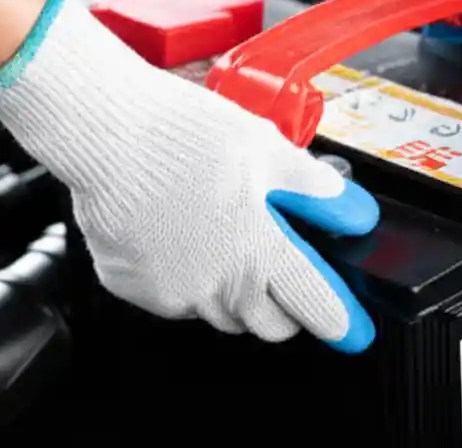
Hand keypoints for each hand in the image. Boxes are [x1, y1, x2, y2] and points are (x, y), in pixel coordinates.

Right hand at [0, 0, 379, 352]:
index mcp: (258, 253)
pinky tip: (178, 231)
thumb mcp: (268, 148)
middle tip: (282, 269)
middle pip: (267, 324)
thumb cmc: (182, 133)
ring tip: (221, 230)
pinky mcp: (134, 289)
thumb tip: (355, 215)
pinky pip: (174, 298)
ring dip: (233, 289)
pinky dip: (184, 276)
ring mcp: (172, 293)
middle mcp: (216, 285)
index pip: (314, 307)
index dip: (340, 321)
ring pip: (220, 313)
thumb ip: (316, 192)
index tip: (351, 329)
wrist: (106, 132)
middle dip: (284, 306)